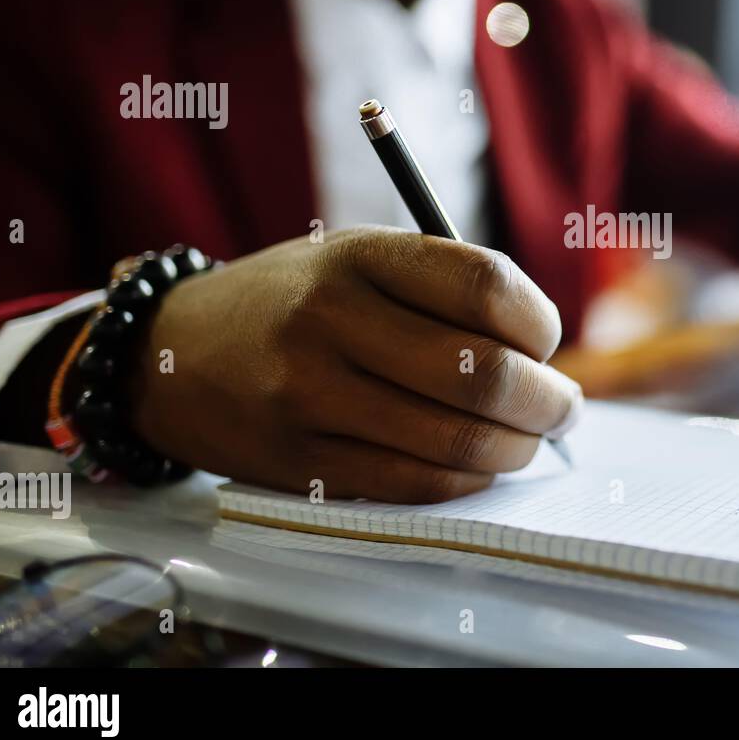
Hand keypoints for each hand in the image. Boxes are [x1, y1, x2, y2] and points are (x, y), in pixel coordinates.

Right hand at [131, 227, 581, 502]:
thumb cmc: (293, 301)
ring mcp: (310, 396)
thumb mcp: (356, 259)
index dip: (540, 322)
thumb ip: (441, 291)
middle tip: (564, 407)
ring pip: (456, 439)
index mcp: (359, 256)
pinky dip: (468, 480)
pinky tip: (480, 464)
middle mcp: (331, 321)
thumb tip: (545, 356)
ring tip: (530, 439)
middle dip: (549, 400)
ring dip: (518, 447)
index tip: (547, 342)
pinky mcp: (299, 463)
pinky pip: (414, 484)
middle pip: (482, 372)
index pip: (484, 286)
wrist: (174, 353)